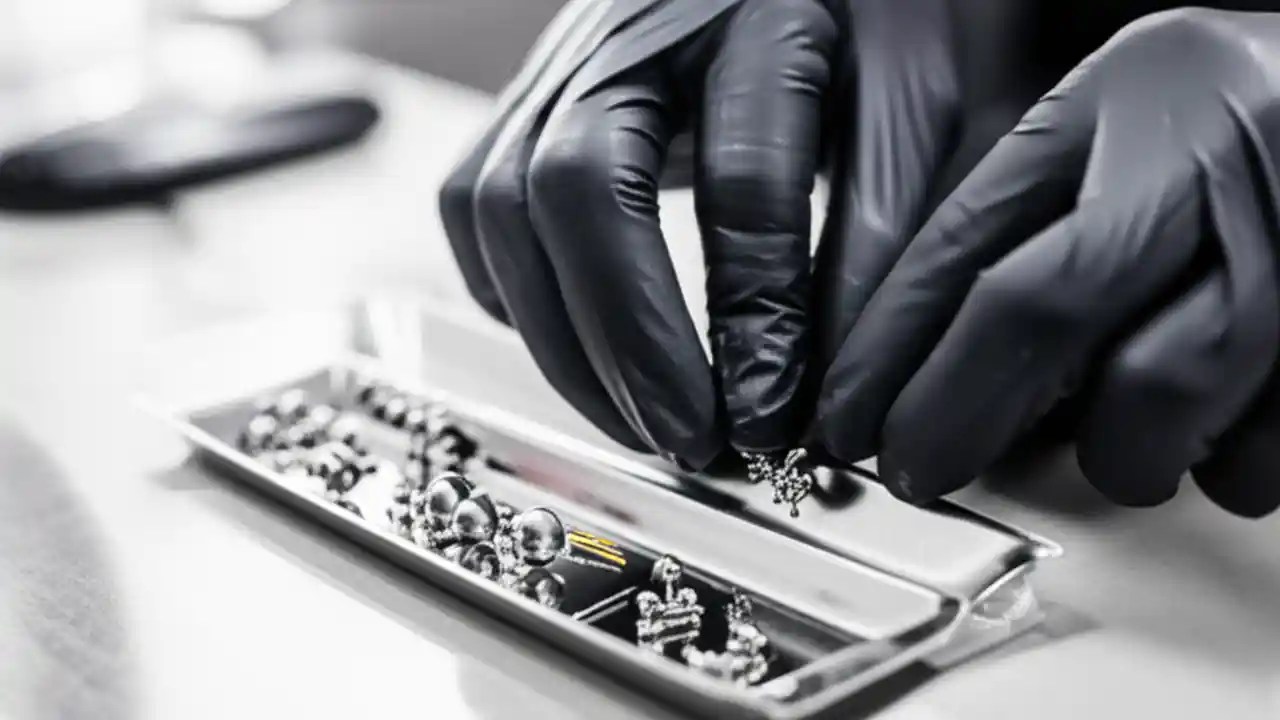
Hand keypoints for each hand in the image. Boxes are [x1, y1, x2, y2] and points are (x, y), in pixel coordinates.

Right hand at [439, 0, 837, 466]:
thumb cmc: (859, 28)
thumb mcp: (909, 110)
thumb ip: (877, 238)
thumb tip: (827, 398)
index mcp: (759, 13)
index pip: (743, 177)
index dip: (751, 313)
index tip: (770, 416)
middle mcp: (631, 31)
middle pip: (577, 188)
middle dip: (626, 340)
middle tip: (686, 440)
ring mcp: (558, 64)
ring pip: (501, 209)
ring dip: (565, 343)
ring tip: (639, 425)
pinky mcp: (519, 105)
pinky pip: (474, 213)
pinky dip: (518, 304)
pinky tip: (581, 358)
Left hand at [817, 8, 1279, 516]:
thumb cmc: (1242, 121)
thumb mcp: (1123, 120)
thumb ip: (1033, 211)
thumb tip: (929, 356)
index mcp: (1133, 96)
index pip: (973, 241)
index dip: (891, 349)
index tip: (850, 416)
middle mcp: (1215, 159)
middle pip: (1046, 311)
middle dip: (956, 413)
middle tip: (918, 467)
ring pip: (1157, 396)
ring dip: (1112, 451)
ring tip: (1113, 444)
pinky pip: (1260, 452)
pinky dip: (1218, 468)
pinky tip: (1209, 436)